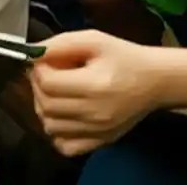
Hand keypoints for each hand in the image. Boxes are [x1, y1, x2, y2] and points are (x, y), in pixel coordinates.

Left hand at [31, 30, 162, 156]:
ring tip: (57, 93)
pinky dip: (58, 132)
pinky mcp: (101, 142)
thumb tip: (32, 53)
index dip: (39, 70)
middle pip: (46, 105)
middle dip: (39, 87)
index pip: (47, 84)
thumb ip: (61, 44)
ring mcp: (98, 131)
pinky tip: (65, 115)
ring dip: (45, 108)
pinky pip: (65, 146)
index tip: (44, 61)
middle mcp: (95, 113)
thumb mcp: (94, 40)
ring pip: (50, 126)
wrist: (155, 82)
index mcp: (95, 85)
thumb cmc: (124, 57)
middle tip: (49, 74)